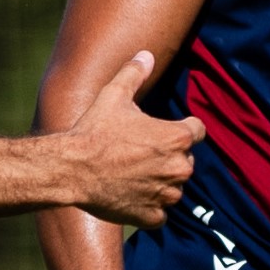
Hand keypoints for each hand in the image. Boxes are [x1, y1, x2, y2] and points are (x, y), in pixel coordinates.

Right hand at [64, 51, 200, 227]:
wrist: (71, 169)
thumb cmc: (94, 130)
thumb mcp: (113, 95)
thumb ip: (134, 73)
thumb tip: (146, 54)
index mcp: (177, 138)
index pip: (198, 130)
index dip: (183, 128)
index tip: (166, 131)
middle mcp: (179, 167)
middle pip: (185, 160)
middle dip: (168, 156)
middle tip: (138, 153)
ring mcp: (167, 194)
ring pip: (173, 187)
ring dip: (159, 182)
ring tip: (132, 173)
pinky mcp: (153, 215)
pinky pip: (160, 213)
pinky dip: (149, 207)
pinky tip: (130, 195)